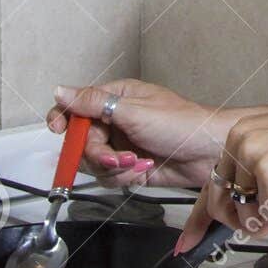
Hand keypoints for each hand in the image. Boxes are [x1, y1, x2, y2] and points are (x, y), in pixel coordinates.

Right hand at [46, 79, 237, 189]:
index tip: (59, 131)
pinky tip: (143, 170)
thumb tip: (60, 91)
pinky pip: (110, 176)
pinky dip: (124, 177)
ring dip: (114, 167)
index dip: (63, 119)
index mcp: (116, 98)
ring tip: (137, 163)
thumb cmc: (180, 123)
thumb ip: (94, 104)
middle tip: (114, 157)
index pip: (76, 106)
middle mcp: (115, 120)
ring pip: (94, 162)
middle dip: (97, 152)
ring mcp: (122, 144)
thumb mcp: (133, 111)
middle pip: (82, 141)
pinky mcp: (129, 167)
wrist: (208, 153)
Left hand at [174, 91, 267, 248]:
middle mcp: (239, 140)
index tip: (185, 245)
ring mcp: (251, 154)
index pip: (211, 184)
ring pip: (249, 216)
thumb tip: (240, 217)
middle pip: (223, 207)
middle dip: (252, 217)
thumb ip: (256, 180)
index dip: (199, 220)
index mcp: (241, 134)